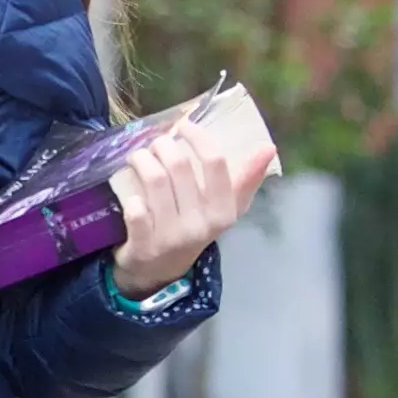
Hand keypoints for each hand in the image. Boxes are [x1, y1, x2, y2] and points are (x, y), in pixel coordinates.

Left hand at [109, 118, 277, 295]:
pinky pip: (134, 209)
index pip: (216, 163)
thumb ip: (245, 180)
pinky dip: (129, 196)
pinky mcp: (142, 246)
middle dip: (162, 145)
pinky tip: (130, 192)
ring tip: (139, 157)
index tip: (184, 126)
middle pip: (179, 165)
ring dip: (141, 160)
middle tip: (155, 144)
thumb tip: (268, 147)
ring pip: (154, 180)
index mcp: (223, 212)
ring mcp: (171, 237)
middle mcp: (200, 225)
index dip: (198, 137)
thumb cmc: (194, 229)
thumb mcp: (223, 209)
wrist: (160, 272)